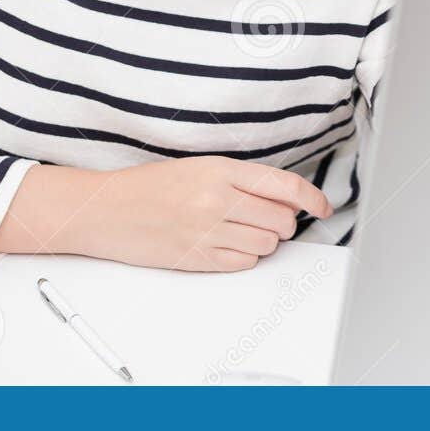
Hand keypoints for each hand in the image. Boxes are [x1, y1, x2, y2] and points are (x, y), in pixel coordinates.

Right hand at [0, 156, 332, 271]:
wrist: (106, 211)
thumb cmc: (148, 187)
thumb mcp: (198, 168)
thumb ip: (240, 179)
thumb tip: (283, 196)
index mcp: (220, 170)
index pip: (284, 186)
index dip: (312, 197)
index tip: (323, 205)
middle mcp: (218, 201)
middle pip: (281, 219)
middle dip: (283, 221)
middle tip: (268, 217)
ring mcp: (208, 232)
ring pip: (266, 244)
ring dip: (264, 240)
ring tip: (241, 229)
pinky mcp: (199, 258)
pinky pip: (244, 262)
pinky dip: (245, 256)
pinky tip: (228, 243)